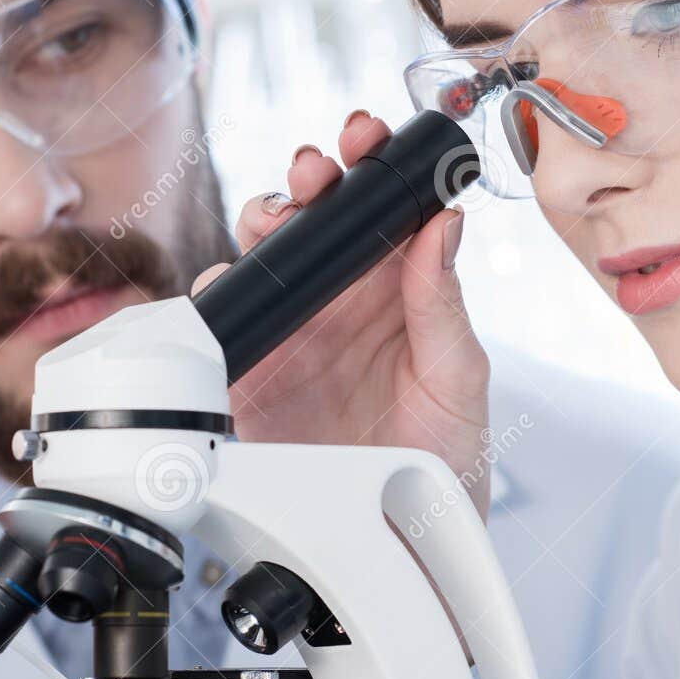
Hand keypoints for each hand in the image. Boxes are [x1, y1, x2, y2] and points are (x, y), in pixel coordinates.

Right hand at [193, 110, 490, 515]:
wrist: (403, 539)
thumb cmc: (445, 461)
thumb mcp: (460, 378)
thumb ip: (444, 303)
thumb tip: (445, 225)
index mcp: (399, 290)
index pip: (383, 210)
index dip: (372, 164)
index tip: (370, 138)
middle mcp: (342, 303)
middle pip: (314, 218)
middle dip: (310, 178)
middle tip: (317, 168)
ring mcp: (294, 334)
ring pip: (264, 255)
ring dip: (263, 220)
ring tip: (276, 218)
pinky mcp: (252, 372)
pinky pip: (223, 318)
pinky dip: (219, 292)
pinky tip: (237, 285)